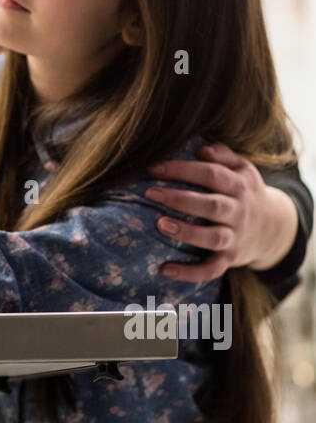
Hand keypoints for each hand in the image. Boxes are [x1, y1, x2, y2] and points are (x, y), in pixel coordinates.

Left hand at [145, 142, 298, 280]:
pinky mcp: (230, 259)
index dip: (182, 169)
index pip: (211, 174)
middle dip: (180, 199)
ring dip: (187, 233)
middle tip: (150, 193)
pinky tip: (165, 269)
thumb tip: (201, 149)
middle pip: (211, 205)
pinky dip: (189, 272)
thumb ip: (223, 155)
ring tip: (160, 225)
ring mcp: (235, 237)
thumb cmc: (245, 192)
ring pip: (212, 238)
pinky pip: (211, 269)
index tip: (154, 168)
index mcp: (239, 185)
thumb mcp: (243, 168)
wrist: (273, 227)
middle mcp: (239, 211)